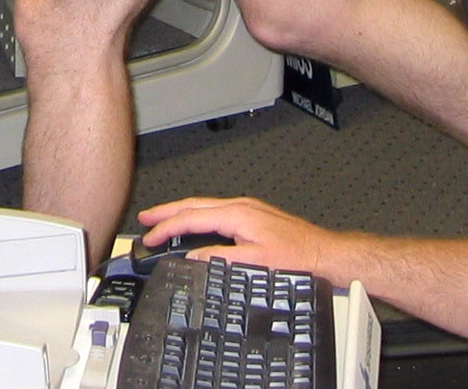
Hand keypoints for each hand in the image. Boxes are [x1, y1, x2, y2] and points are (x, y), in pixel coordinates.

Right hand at [137, 197, 341, 278]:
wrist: (322, 253)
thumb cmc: (297, 258)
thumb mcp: (254, 263)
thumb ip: (220, 258)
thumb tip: (193, 258)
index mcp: (237, 214)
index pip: (192, 218)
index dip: (167, 228)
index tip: (150, 236)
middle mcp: (241, 206)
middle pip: (194, 205)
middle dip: (167, 211)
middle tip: (146, 219)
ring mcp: (247, 209)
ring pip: (205, 207)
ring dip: (181, 213)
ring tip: (163, 221)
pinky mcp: (253, 216)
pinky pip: (216, 211)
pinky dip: (198, 216)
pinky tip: (195, 224)